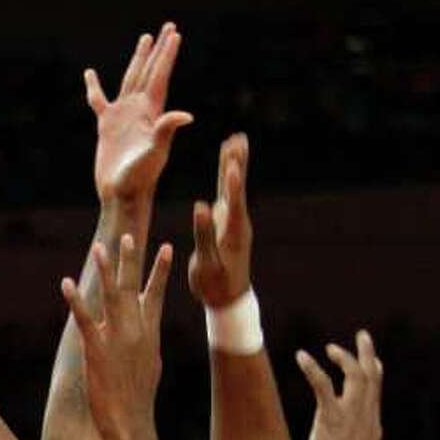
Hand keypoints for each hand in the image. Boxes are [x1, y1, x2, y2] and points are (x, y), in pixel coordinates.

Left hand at [62, 232, 173, 439]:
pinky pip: (84, 318)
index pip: (157, 295)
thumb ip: (146, 343)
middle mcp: (136, 331)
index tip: (166, 247)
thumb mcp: (150, 365)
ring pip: (112, 296)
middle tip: (128, 236)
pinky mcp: (96, 349)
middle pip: (133, 288)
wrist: (131, 423)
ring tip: (99, 247)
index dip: (160, 271)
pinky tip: (66, 283)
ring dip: (106, 269)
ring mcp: (117, 338)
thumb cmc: (139, 398)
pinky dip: (75, 299)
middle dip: (131, 261)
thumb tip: (147, 333)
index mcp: (150, 333)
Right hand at [87, 23, 192, 205]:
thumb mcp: (155, 153)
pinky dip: (94, 87)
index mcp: (152, 113)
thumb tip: (186, 115)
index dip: (167, 55)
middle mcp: (140, 111)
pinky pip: (99, 101)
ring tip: (144, 39)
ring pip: (130, 80)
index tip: (175, 34)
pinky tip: (90, 74)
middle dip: (159, 50)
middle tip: (169, 27)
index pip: (161, 77)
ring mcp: (123, 117)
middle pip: (150, 72)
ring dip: (138, 60)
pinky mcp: (107, 126)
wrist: (122, 194)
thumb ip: (166, 131)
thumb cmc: (140, 178)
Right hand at [189, 132, 251, 309]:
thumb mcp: (206, 264)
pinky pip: (227, 196)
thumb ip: (204, 234)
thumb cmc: (215, 286)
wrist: (228, 301)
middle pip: (237, 187)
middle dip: (237, 162)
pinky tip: (225, 171)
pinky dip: (226, 180)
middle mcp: (237, 223)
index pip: (234, 201)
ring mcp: (233, 223)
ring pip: (232, 188)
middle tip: (239, 138)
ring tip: (234, 142)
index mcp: (234, 232)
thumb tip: (200, 206)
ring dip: (232, 165)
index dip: (232, 181)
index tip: (231, 161)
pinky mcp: (227, 225)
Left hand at [297, 330, 383, 439]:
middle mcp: (366, 416)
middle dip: (367, 354)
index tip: (373, 361)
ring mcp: (351, 416)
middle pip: (373, 377)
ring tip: (330, 348)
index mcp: (372, 426)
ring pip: (355, 375)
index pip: (376, 393)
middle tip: (362, 336)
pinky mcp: (331, 418)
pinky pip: (323, 385)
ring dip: (344, 357)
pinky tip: (301, 357)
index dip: (375, 374)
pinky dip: (313, 368)